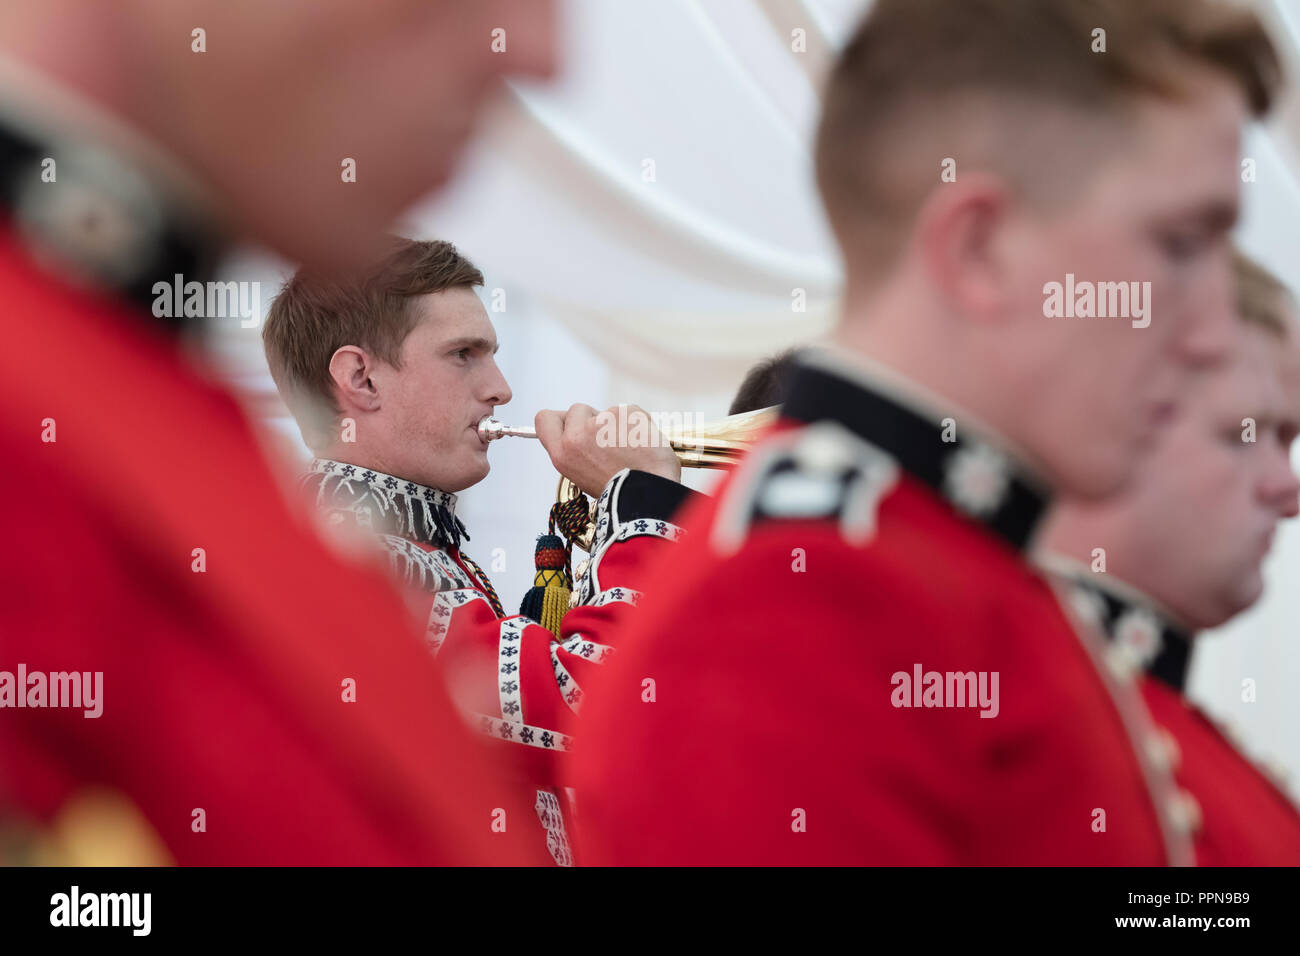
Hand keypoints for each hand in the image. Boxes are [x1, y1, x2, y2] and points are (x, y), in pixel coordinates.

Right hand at [534, 404, 681, 497]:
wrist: (649, 496)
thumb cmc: (621, 489)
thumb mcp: (585, 474)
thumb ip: (576, 449)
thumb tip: (579, 425)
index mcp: (562, 455)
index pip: (544, 419)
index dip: (559, 417)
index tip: (572, 422)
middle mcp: (575, 438)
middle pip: (577, 409)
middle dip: (594, 419)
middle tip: (610, 442)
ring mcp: (598, 424)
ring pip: (607, 411)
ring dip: (619, 424)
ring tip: (631, 450)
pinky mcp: (622, 415)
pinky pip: (630, 411)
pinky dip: (639, 423)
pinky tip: (644, 443)